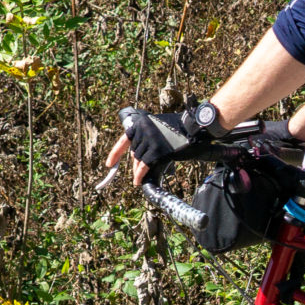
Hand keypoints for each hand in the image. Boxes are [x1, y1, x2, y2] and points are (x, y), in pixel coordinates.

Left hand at [104, 102, 218, 185]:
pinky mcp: (157, 151)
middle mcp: (144, 130)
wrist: (195, 128)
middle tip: (137, 172)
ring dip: (138, 170)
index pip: (124, 140)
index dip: (115, 154)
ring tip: (139, 177)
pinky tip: (138, 181)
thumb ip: (147, 137)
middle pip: (134, 152)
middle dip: (134, 163)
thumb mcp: (159, 127)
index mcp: (142, 123)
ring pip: (138, 160)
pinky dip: (139, 175)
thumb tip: (138, 157)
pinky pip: (144, 166)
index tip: (109, 164)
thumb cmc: (180, 129)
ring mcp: (150, 140)